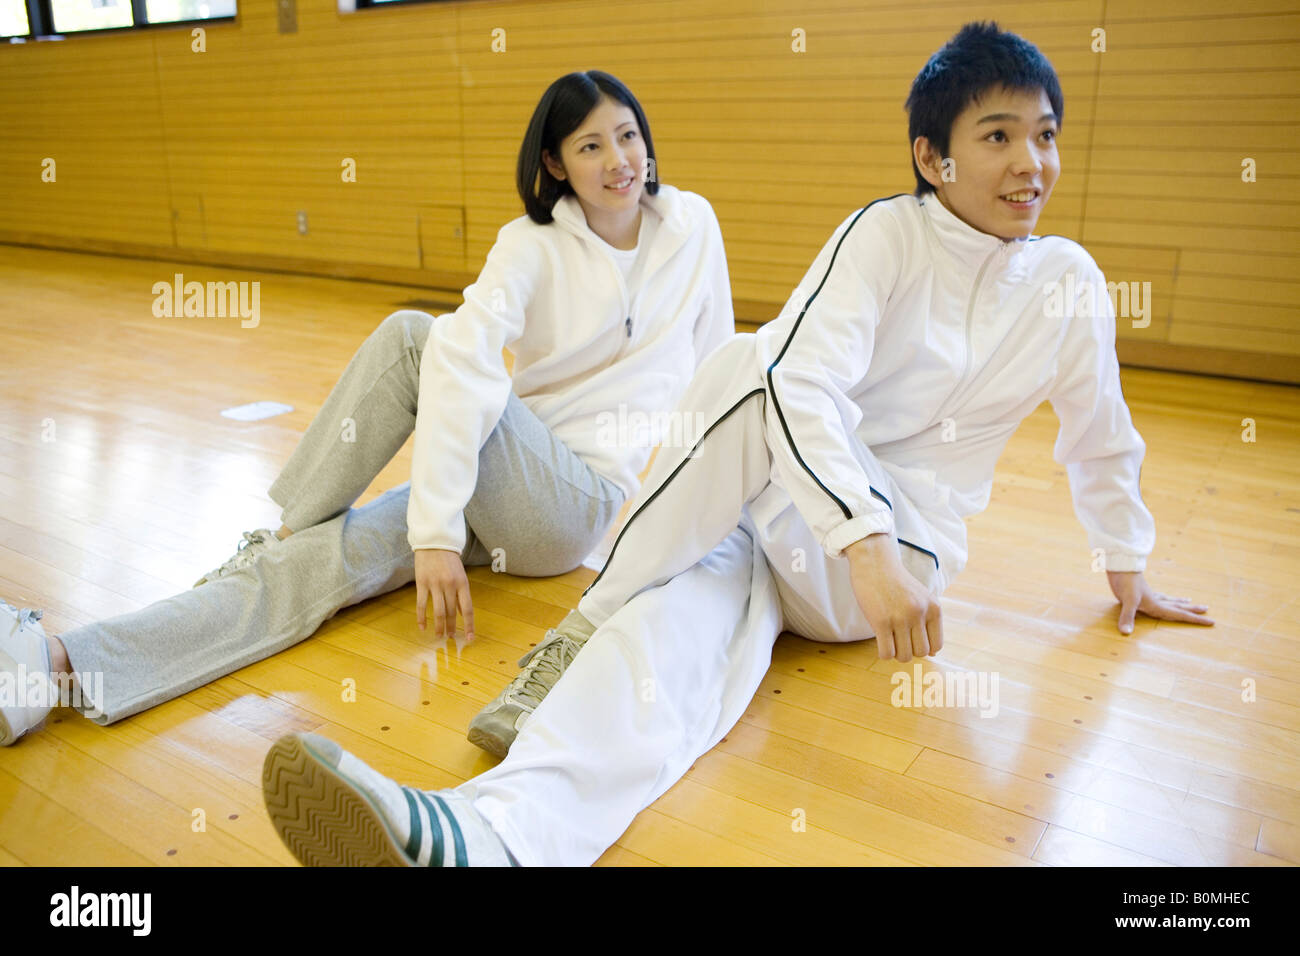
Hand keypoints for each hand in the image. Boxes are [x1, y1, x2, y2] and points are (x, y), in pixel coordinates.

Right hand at [414, 548, 475, 640]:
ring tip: (439, 636)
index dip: (469, 625)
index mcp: (463, 583)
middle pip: (452, 613)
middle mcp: (450, 585)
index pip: (468, 609)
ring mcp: (435, 584)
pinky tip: (423, 627)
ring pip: (438, 611)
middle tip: (450, 638)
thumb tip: (463, 615)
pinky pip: (421, 604)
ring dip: (439, 626)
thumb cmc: (450, 561)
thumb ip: (461, 595)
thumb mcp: (461, 576)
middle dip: (452, 628)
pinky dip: (422, 618)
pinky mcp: (422, 583)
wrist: (435, 542)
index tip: (469, 638)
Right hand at [846, 534, 942, 661]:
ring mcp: (900, 617)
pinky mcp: (880, 621)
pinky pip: (886, 653)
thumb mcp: (921, 597)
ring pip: (904, 656)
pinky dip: (884, 654)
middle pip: (921, 652)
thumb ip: (929, 621)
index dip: (923, 648)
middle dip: (909, 650)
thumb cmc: (896, 582)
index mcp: (934, 608)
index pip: (936, 646)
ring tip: (889, 640)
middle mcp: (920, 613)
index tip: (911, 639)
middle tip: (898, 639)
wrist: (874, 562)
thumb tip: (934, 654)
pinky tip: (880, 642)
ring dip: (896, 653)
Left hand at [1106, 570, 1212, 634]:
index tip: (1212, 621)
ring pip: (1169, 600)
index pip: (1180, 614)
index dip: (1195, 619)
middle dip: (1193, 610)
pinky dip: (1163, 598)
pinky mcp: (1140, 591)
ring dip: (1180, 602)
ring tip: (1190, 601)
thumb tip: (1126, 633)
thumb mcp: (1126, 601)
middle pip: (1178, 606)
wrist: (1119, 565)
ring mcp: (1148, 594)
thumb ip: (1127, 617)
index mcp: (1156, 605)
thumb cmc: (1125, 582)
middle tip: (1207, 610)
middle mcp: (1156, 600)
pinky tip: (1161, 596)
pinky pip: (1157, 596)